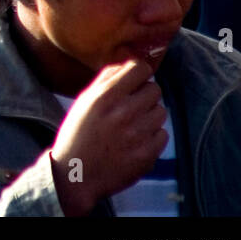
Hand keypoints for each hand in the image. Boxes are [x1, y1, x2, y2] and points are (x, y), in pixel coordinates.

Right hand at [49, 60, 166, 215]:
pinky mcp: (148, 154)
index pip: (140, 69)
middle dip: (145, 95)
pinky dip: (153, 136)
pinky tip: (137, 141)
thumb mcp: (84, 102)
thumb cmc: (78, 135)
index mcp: (105, 97)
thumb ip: (104, 80)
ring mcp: (138, 134)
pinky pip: (163, 134)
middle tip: (133, 105)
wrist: (77, 175)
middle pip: (155, 89)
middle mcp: (124, 113)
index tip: (136, 79)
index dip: (139, 72)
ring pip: (161, 111)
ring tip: (134, 124)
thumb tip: (126, 64)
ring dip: (150, 115)